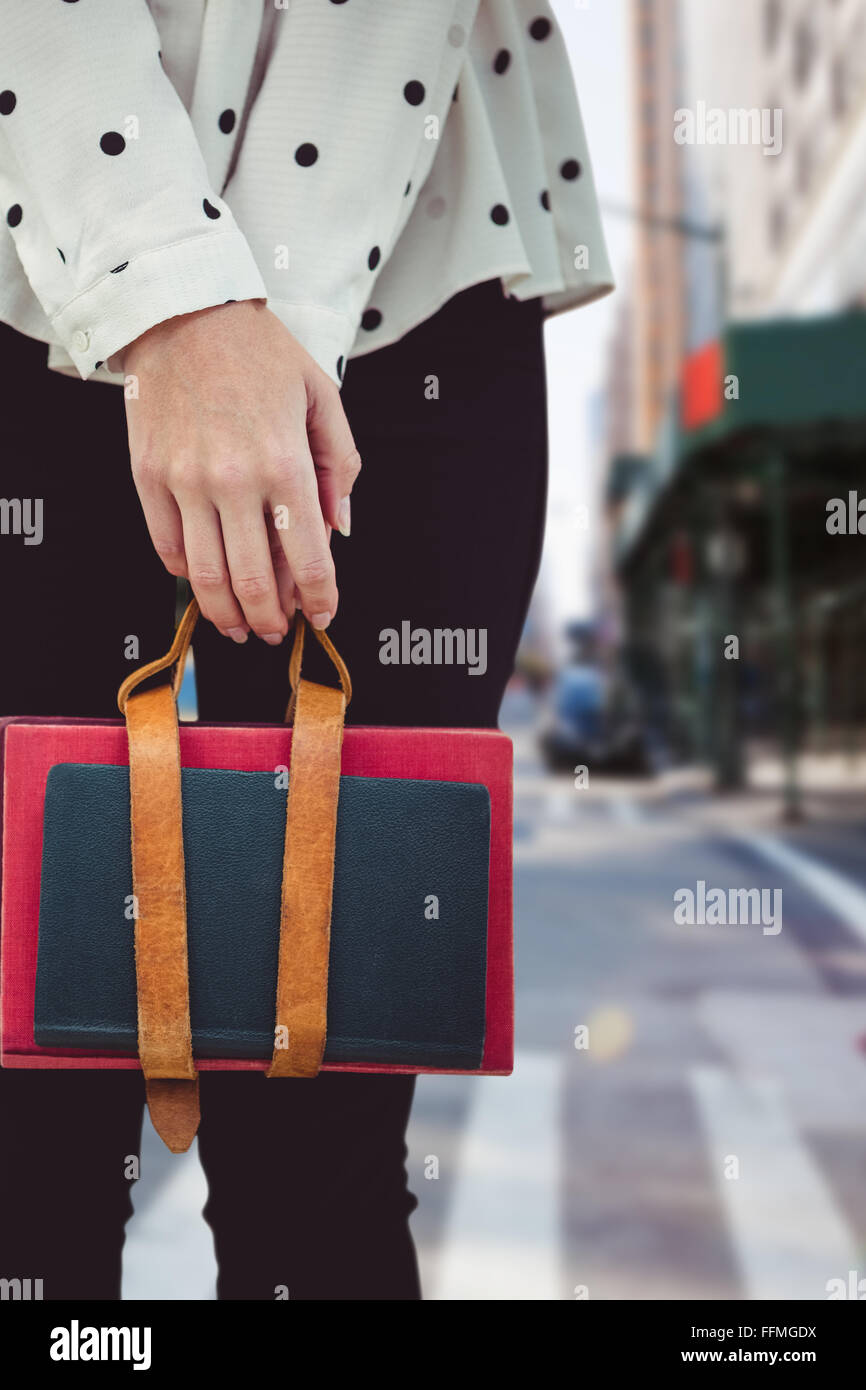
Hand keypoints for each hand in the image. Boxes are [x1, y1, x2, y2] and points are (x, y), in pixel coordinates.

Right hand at [122, 300, 359, 642]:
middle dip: (270, 621)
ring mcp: (185, 481)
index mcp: (286, 463)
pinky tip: (203, 581)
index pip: (309, 558)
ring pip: (206, 577)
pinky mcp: (148, 476)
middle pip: (254, 583)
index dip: (321, 600)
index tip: (323, 617)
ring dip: (226, 614)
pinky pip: (167, 546)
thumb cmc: (260, 353)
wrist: (184, 312)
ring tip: (238, 627)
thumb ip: (339, 466)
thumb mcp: (322, 398)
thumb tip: (338, 528)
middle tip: (276, 633)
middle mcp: (235, 481)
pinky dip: (186, 576)